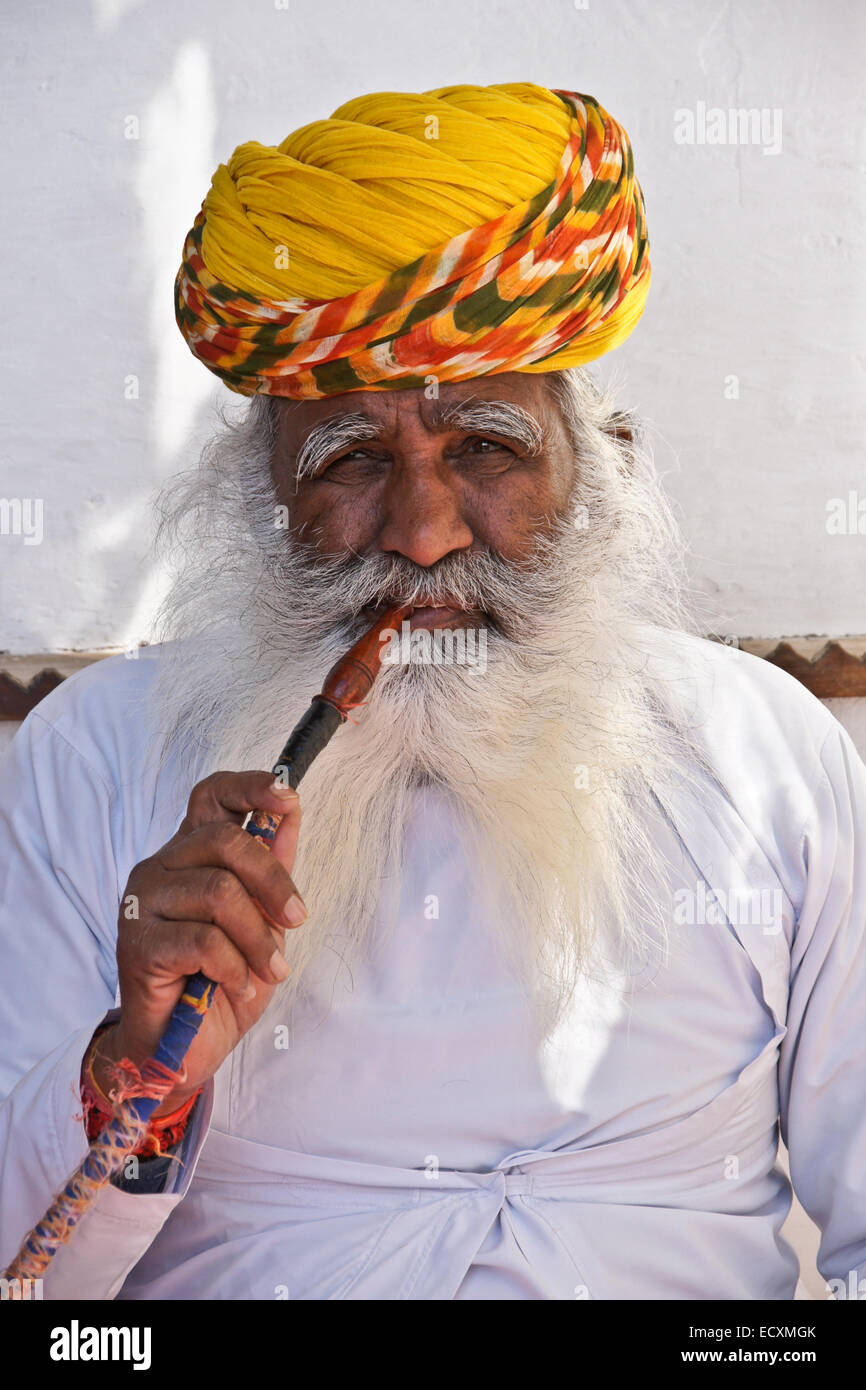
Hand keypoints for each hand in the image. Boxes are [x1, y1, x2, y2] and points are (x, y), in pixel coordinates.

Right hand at [92, 771, 305, 1116]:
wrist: (180, 1051)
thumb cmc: (220, 982)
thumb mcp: (262, 922)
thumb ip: (271, 870)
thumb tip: (290, 813)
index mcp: (189, 855)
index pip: (211, 796)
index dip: (250, 787)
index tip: (287, 795)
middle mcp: (160, 868)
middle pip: (225, 840)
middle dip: (274, 881)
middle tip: (297, 920)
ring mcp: (144, 903)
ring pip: (219, 893)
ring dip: (258, 939)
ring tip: (269, 972)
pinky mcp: (138, 943)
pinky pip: (205, 942)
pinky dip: (235, 969)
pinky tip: (238, 988)